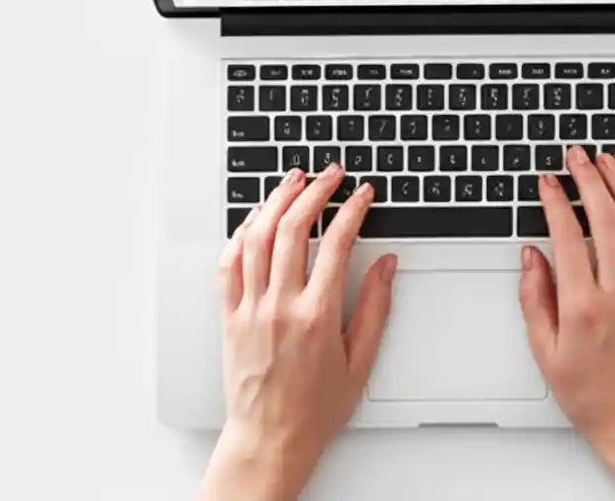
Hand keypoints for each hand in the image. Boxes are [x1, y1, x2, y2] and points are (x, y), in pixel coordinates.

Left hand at [199, 165, 395, 500]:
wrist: (269, 439)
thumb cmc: (315, 408)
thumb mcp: (360, 360)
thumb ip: (375, 307)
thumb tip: (385, 265)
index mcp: (317, 316)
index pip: (336, 244)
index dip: (353, 210)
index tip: (363, 193)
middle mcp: (279, 307)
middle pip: (294, 229)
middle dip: (315, 191)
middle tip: (330, 174)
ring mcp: (249, 309)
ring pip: (257, 238)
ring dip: (276, 201)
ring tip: (293, 180)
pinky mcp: (229, 316)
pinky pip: (229, 263)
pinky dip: (242, 233)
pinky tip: (255, 218)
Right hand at [518, 146, 614, 499]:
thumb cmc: (591, 396)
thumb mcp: (545, 353)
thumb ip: (534, 299)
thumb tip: (531, 256)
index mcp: (583, 307)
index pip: (568, 236)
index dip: (555, 201)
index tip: (546, 181)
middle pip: (606, 220)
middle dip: (588, 179)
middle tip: (575, 155)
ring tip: (607, 162)